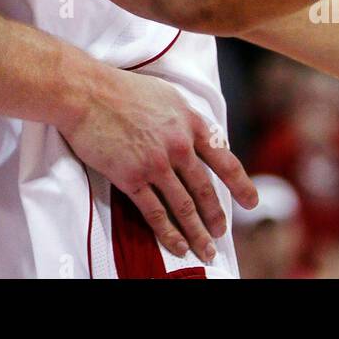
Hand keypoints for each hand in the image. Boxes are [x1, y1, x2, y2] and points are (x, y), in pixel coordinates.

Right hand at [61, 66, 256, 261]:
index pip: (223, 159)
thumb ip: (184, 118)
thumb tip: (196, 135)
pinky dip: (169, 234)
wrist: (87, 93)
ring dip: (197, 233)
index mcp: (189, 122)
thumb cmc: (121, 89)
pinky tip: (177, 246)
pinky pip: (155, 213)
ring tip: (205, 250)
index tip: (251, 202)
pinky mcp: (132, 178)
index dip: (240, 184)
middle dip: (216, 216)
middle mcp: (178, 145)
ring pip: (184, 206)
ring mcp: (155, 163)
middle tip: (221, 233)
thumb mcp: (165, 94)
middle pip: (205, 189)